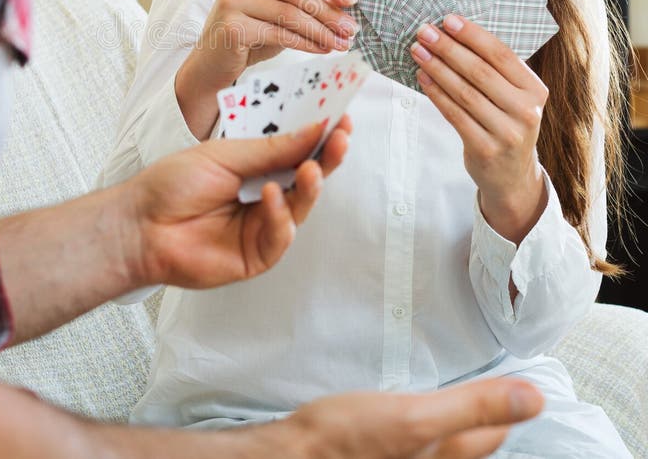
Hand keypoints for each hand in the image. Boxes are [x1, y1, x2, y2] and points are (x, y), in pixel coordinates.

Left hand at [124, 118, 350, 288]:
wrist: (140, 224)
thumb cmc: (173, 184)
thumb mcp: (224, 155)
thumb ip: (270, 149)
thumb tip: (314, 129)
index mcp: (255, 167)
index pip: (296, 150)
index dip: (319, 136)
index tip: (340, 117)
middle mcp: (263, 195)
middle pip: (306, 178)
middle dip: (326, 158)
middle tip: (341, 138)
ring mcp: (261, 226)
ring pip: (300, 207)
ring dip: (309, 186)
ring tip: (310, 168)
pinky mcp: (256, 254)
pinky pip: (280, 235)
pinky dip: (279, 215)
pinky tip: (270, 196)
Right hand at [177, 0, 357, 137]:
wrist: (212, 64)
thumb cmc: (249, 36)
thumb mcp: (276, 12)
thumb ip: (302, 2)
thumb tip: (346, 5)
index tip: (351, 0)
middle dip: (328, 11)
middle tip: (350, 29)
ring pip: (289, 13)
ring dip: (320, 30)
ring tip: (340, 43)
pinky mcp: (231, 26)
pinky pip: (279, 33)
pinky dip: (305, 43)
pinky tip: (321, 49)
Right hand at [268, 377, 543, 458]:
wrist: (293, 457)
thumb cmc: (348, 439)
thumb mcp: (416, 418)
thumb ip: (473, 408)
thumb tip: (534, 399)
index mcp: (448, 458)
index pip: (494, 434)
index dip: (506, 403)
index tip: (517, 378)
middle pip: (470, 442)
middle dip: (482, 415)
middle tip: (489, 379)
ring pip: (443, 443)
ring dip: (452, 418)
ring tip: (453, 389)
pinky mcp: (383, 454)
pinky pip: (417, 443)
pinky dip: (423, 424)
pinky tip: (409, 408)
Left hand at [411, 14, 547, 242]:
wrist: (511, 175)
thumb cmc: (505, 124)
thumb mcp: (513, 98)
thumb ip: (494, 72)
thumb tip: (453, 34)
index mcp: (535, 90)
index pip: (502, 55)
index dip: (473, 35)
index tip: (448, 19)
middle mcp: (526, 111)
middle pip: (480, 71)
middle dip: (448, 48)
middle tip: (424, 32)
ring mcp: (507, 132)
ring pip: (464, 92)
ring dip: (437, 68)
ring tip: (417, 51)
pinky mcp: (485, 148)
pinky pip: (454, 114)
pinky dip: (436, 93)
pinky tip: (422, 78)